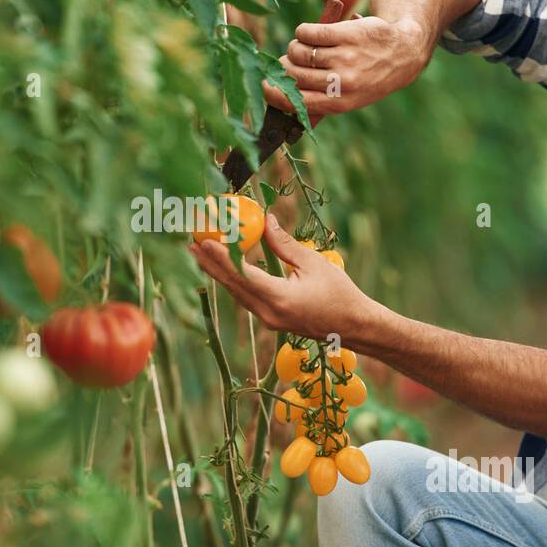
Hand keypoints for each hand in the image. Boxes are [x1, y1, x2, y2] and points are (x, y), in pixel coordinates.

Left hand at [187, 214, 380, 345]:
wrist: (354, 326)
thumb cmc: (339, 293)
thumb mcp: (313, 263)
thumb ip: (285, 244)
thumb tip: (265, 220)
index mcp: (279, 298)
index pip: (241, 275)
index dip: (221, 257)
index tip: (204, 241)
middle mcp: (268, 312)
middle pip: (232, 285)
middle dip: (210, 264)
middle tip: (192, 244)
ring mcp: (268, 319)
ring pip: (237, 293)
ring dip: (219, 273)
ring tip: (201, 254)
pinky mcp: (271, 320)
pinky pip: (246, 298)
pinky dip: (234, 281)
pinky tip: (225, 268)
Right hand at [262, 14, 434, 115]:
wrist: (403, 51)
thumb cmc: (369, 77)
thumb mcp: (349, 98)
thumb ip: (319, 101)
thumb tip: (279, 99)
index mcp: (339, 103)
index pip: (296, 102)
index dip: (274, 94)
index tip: (264, 86)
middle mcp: (342, 82)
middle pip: (294, 74)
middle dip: (284, 66)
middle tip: (287, 61)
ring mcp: (345, 57)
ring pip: (299, 51)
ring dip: (294, 47)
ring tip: (302, 46)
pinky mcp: (346, 34)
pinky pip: (308, 32)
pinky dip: (302, 32)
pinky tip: (308, 33)